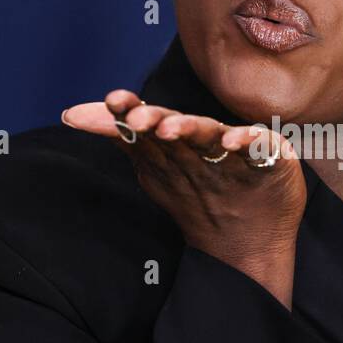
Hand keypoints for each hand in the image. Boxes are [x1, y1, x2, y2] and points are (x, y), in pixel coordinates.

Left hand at [61, 89, 305, 306]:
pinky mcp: (269, 160)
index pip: (147, 123)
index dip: (129, 113)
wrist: (247, 240)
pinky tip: (237, 140)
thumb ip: (123, 136)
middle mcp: (203, 141)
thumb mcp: (157, 164)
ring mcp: (236, 150)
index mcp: (177, 141)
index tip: (111, 102)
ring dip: (190, 129)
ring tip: (169, 130)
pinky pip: (258, 149)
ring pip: (210, 134)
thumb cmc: (203, 188)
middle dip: (155, 120)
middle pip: (175, 125)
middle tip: (134, 118)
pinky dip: (249, 142)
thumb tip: (72, 114)